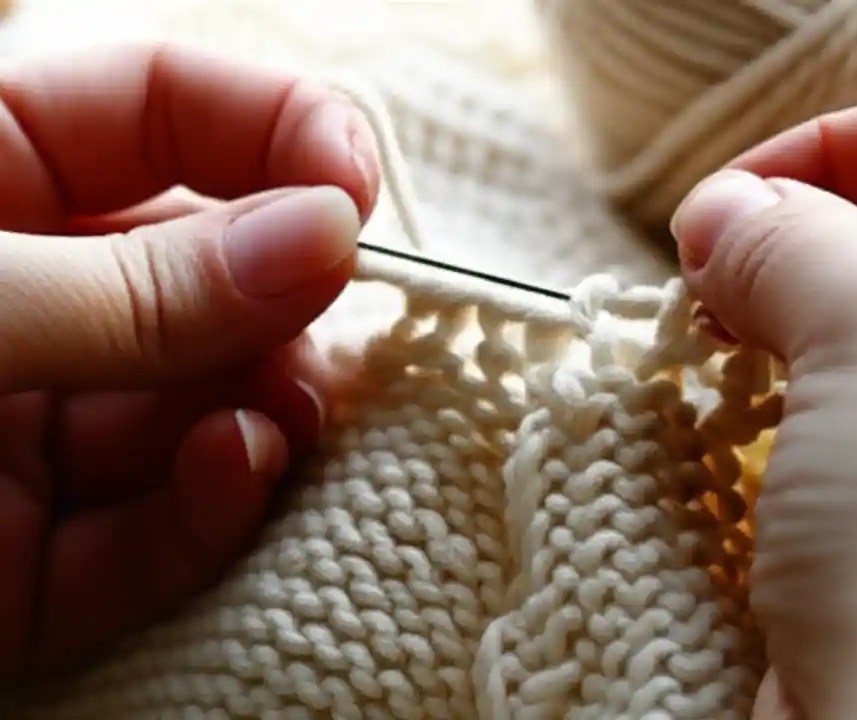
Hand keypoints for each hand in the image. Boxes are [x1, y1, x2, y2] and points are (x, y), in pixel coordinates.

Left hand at [0, 44, 379, 677]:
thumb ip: (134, 284)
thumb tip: (323, 242)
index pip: (177, 109)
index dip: (286, 134)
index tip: (358, 197)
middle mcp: (31, 293)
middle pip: (219, 269)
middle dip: (289, 298)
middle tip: (331, 326)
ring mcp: (36, 425)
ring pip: (205, 405)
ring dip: (267, 407)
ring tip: (283, 415)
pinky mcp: (31, 554)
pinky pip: (157, 524)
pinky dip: (214, 505)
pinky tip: (241, 469)